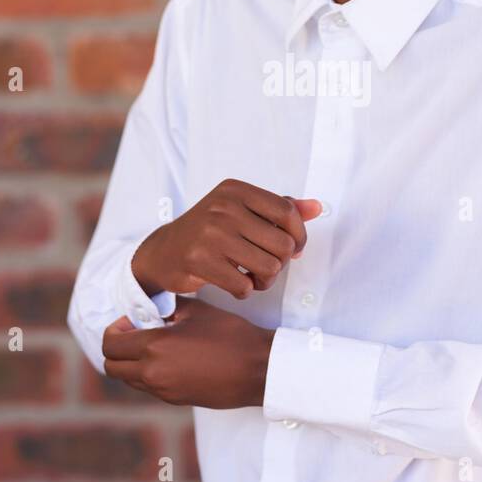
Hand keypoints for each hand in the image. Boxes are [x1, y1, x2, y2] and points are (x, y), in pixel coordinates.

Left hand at [101, 298, 275, 408]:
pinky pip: (148, 387)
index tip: (132, 320)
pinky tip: (171, 359)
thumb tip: (152, 306)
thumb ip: (167, 306)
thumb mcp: (197, 311)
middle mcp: (152, 373)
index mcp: (154, 347)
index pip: (110, 344)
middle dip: (117, 348)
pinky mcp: (175, 400)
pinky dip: (148, 373)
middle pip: (111, 366)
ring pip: (128, 380)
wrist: (259, 370)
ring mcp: (163, 390)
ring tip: (155, 346)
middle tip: (137, 333)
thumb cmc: (231, 336)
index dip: (115, 329)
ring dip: (131, 362)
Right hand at [131, 178, 321, 299]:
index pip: (287, 212)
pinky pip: (244, 286)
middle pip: (282, 244)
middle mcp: (223, 208)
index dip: (299, 236)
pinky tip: (235, 282)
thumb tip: (317, 207)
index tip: (294, 248)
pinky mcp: (199, 261)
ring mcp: (210, 234)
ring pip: (268, 267)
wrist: (164, 251)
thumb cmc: (210, 231)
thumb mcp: (242, 211)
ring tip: (253, 276)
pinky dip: (245, 290)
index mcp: (235, 190)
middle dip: (280, 263)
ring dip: (265, 280)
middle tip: (267, 266)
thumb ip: (279, 209)